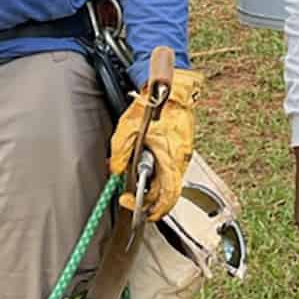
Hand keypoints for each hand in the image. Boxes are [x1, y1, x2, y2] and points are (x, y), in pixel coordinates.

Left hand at [109, 67, 201, 221]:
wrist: (174, 89)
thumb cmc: (155, 105)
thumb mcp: (128, 129)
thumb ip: (120, 152)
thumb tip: (116, 170)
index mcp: (170, 160)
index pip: (166, 199)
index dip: (149, 208)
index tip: (128, 201)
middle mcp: (180, 162)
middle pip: (166, 194)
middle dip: (147, 199)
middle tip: (130, 196)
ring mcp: (182, 155)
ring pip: (169, 182)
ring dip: (152, 186)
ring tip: (136, 179)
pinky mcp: (182, 148)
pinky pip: (171, 168)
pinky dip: (158, 173)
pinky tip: (147, 164)